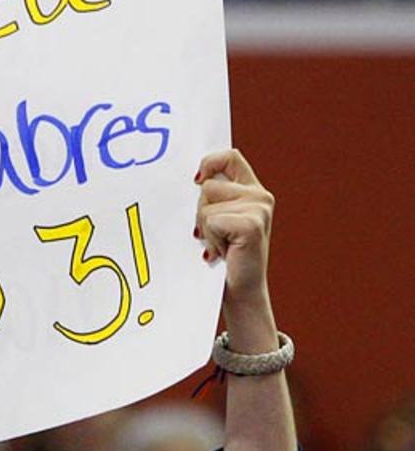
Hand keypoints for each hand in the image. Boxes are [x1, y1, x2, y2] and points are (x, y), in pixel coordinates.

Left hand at [195, 148, 274, 309]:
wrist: (240, 293)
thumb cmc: (224, 259)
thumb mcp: (217, 223)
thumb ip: (212, 199)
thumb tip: (190, 181)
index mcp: (252, 191)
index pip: (229, 157)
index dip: (208, 162)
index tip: (195, 181)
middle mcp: (260, 196)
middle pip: (207, 186)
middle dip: (200, 214)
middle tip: (214, 237)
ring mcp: (259, 209)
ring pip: (206, 205)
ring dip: (205, 230)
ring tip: (220, 246)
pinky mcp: (252, 224)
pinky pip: (212, 221)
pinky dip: (211, 240)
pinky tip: (224, 252)